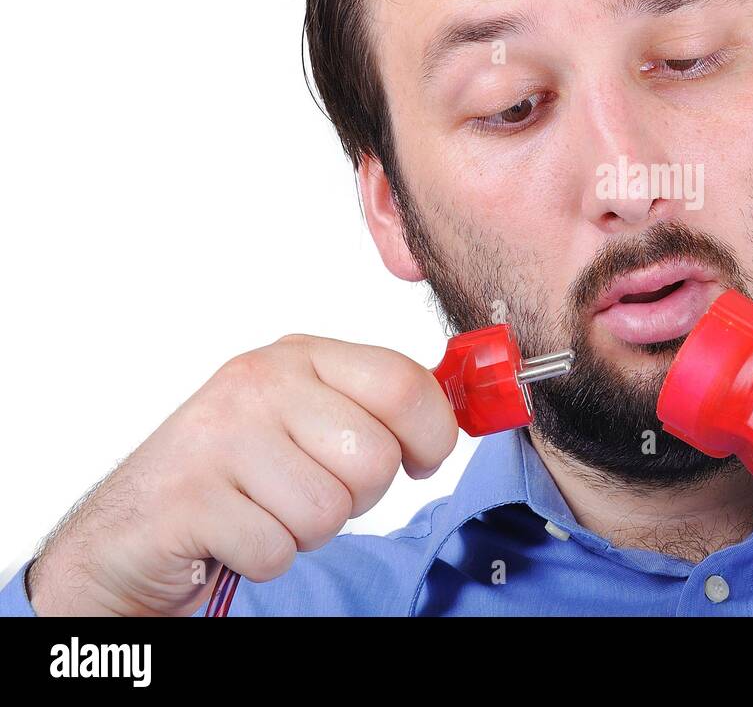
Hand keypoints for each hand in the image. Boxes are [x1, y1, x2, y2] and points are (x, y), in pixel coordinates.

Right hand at [27, 334, 458, 615]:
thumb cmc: (236, 474)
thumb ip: (377, 406)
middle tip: (310, 490)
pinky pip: (278, 547)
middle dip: (355, 495)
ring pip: (328, 510)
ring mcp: (219, 436)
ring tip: (267, 510)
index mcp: (299, 356)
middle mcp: (259, 383)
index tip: (422, 458)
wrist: (132, 530)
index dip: (433, 433)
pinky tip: (235, 533)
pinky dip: (265, 557)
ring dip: (305, 530)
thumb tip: (460, 409)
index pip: (404, 382)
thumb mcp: (310, 417)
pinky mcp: (189, 497)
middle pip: (374, 456)